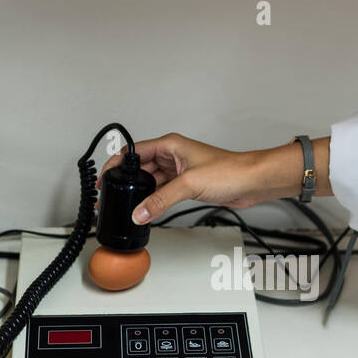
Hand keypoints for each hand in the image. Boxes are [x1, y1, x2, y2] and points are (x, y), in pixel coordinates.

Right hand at [98, 133, 307, 224]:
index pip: (133, 152)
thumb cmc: (230, 171)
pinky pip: (163, 192)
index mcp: (170, 144)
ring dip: (141, 193)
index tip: (104, 179)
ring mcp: (179, 170)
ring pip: (152, 182)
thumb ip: (161, 201)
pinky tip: (148, 210)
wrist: (253, 182)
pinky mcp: (187, 184)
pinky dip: (155, 201)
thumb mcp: (188, 185)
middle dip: (126, 182)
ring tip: (128, 206)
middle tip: (112, 196)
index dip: (116, 165)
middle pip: (140, 168)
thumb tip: (140, 212)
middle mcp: (173, 155)